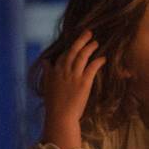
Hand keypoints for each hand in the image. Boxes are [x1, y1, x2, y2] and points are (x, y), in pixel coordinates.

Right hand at [40, 30, 104, 148]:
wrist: (60, 117)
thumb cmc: (54, 104)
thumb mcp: (47, 85)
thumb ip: (47, 71)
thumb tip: (45, 61)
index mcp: (54, 71)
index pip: (63, 54)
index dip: (71, 46)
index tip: (77, 40)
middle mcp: (63, 71)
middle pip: (73, 51)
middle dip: (81, 40)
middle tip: (88, 32)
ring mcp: (73, 76)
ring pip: (82, 56)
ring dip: (90, 48)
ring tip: (96, 42)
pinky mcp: (83, 83)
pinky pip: (92, 68)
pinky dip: (98, 61)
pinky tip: (103, 58)